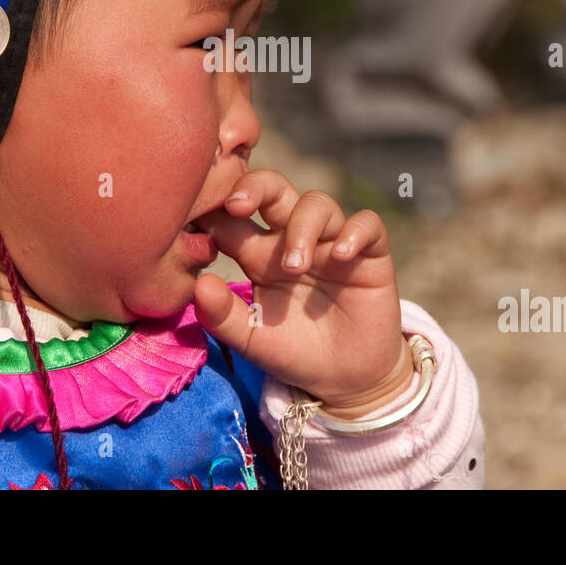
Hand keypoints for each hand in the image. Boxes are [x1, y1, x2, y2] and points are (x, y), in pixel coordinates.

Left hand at [192, 170, 413, 417]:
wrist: (344, 378)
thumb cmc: (292, 351)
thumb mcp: (251, 338)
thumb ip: (222, 315)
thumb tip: (198, 284)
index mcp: (258, 253)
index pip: (234, 214)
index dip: (216, 204)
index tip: (195, 211)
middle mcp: (292, 238)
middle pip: (274, 189)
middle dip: (255, 186)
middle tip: (238, 205)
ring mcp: (331, 243)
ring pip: (317, 203)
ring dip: (302, 227)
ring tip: (294, 266)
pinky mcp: (369, 254)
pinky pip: (368, 225)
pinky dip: (355, 232)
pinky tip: (341, 256)